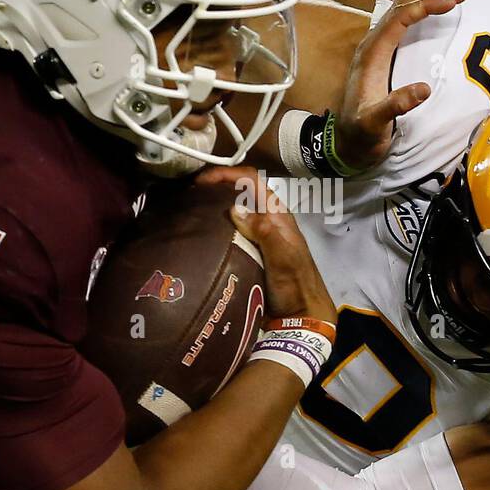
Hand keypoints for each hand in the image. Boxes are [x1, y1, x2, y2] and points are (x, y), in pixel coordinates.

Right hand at [196, 167, 335, 324]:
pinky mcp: (251, 251)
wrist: (301, 315)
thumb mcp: (282, 258)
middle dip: (216, 187)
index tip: (201, 181)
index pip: (252, 180)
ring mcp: (259, 236)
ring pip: (235, 211)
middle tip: (188, 195)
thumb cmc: (295, 285)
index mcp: (277, 214)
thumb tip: (235, 208)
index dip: (227, 174)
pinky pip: (231, 232)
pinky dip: (216, 228)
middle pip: (240, 192)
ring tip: (188, 212)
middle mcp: (267, 220)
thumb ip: (264, 232)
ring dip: (214, 207)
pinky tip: (200, 235)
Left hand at [333, 0, 468, 173]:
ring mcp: (374, 48)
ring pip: (397, 8)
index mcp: (370, 55)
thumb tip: (423, 89)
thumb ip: (395, 107)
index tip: (452, 2)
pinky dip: (415, 6)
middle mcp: (370, 45)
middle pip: (400, 6)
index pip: (399, 18)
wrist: (345, 144)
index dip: (425, 5)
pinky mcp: (380, 54)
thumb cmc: (361, 135)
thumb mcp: (375, 125)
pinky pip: (397, 19)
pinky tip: (428, 3)